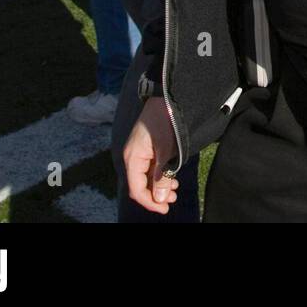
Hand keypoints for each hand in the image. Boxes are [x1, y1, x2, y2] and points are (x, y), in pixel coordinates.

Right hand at [124, 97, 179, 214]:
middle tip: (173, 199)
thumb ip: (162, 174)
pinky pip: (150, 168)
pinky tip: (171, 178)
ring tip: (175, 189)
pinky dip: (160, 175)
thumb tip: (159, 198)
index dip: (149, 202)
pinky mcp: (147, 148)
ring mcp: (139, 152)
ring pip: (146, 177)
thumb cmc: (165, 121)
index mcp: (132, 158)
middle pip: (140, 185)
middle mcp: (132, 157)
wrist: (166, 97)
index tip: (164, 209)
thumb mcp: (166, 149)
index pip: (136, 188)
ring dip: (159, 186)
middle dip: (155, 195)